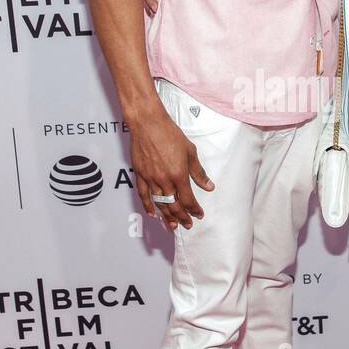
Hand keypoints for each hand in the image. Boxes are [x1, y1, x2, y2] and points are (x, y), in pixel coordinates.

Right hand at [131, 103, 213, 229]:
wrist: (148, 123)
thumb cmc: (170, 134)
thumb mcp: (190, 152)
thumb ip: (198, 172)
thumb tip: (209, 186)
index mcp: (178, 175)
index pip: (188, 199)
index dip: (194, 209)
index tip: (199, 214)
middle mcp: (164, 180)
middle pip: (174, 205)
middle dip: (182, 217)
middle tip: (187, 224)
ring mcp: (150, 178)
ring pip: (159, 203)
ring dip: (166, 215)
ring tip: (173, 225)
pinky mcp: (139, 174)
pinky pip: (143, 194)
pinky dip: (147, 205)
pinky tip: (152, 213)